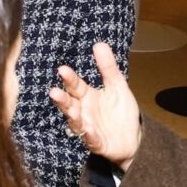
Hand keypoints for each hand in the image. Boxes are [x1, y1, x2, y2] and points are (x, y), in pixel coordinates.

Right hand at [49, 42, 141, 170]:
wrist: (132, 138)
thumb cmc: (120, 112)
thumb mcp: (117, 86)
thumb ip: (107, 67)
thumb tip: (99, 43)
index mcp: (87, 97)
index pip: (76, 86)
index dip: (70, 79)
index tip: (62, 69)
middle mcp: (84, 111)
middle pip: (70, 104)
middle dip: (63, 99)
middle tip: (54, 92)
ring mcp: (88, 128)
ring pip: (76, 122)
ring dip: (73, 117)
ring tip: (72, 111)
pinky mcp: (97, 143)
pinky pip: (91, 139)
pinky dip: (89, 135)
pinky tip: (89, 130)